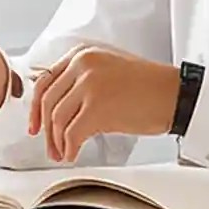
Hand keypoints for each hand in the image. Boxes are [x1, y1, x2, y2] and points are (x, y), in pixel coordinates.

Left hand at [28, 44, 179, 162]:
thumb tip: (55, 105)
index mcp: (81, 54)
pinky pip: (72, 133)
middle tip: (48, 145)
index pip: (45, 81)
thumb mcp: (106, 68)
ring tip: (62, 153)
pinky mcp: (97, 107)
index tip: (35, 125)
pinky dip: (69, 147)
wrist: (174, 94)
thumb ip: (79, 78)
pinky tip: (72, 154)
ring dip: (57, 141)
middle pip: (47, 101)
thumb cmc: (145, 86)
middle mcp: (81, 64)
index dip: (35, 107)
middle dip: (45, 129)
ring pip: (57, 119)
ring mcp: (88, 84)